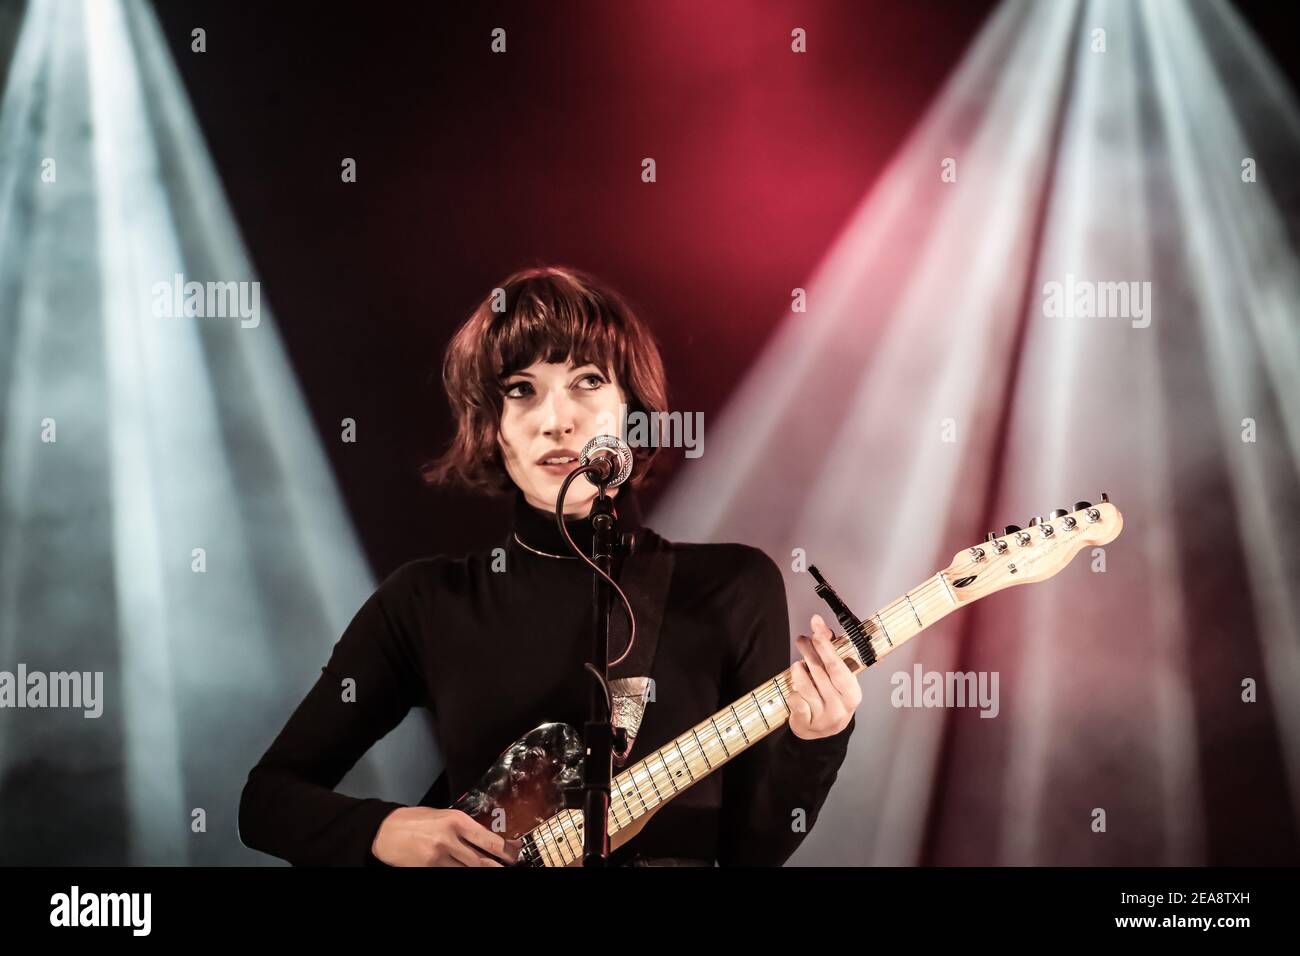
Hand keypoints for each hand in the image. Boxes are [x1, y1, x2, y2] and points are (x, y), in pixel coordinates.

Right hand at [371, 807, 522, 866]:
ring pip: (467, 871)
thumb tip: (484, 839)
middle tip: (507, 868)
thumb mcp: (442, 816)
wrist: (385, 831)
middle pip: (480, 861)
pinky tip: (463, 871)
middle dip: (496, 867)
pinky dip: (458, 873)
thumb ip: (462, 828)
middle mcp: (449, 839)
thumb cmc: (415, 820)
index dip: (505, 850)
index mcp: (456, 820)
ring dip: (480, 872)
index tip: (514, 854)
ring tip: (490, 870)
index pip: (488, 839)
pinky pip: (449, 875)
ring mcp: (438, 857)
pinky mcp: (428, 869)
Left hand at [788, 613, 862, 739]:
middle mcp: (841, 707)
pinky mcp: (807, 724)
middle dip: (809, 653)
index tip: (816, 632)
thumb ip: (830, 648)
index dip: (825, 648)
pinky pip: (795, 701)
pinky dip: (793, 691)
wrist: (823, 733)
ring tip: (797, 666)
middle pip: (820, 673)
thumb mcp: (836, 677)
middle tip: (801, 640)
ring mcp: (823, 718)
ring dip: (798, 671)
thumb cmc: (831, 698)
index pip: (838, 667)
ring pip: (805, 686)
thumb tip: (819, 623)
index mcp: (852, 694)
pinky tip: (795, 689)